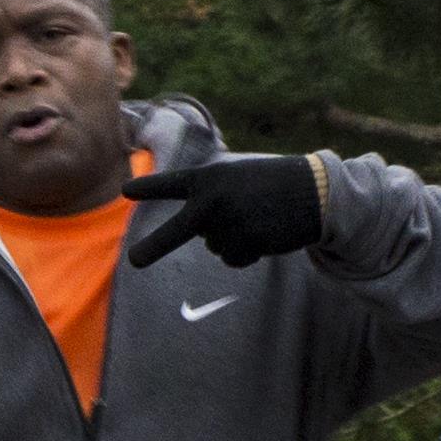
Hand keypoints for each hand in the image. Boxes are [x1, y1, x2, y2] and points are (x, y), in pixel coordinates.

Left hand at [123, 154, 331, 267]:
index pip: (173, 184)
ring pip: (214, 247)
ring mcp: (230, 224)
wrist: (315, 192)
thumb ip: (209, 199)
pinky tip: (263, 234)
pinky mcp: (247, 243)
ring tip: (255, 218)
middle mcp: (214, 201)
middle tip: (133, 262)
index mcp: (209, 178)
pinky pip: (233, 259)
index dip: (149, 187)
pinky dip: (246, 253)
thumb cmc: (271, 183)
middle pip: (176, 232)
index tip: (126, 190)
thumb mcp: (235, 178)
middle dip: (153, 248)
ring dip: (232, 239)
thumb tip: (199, 238)